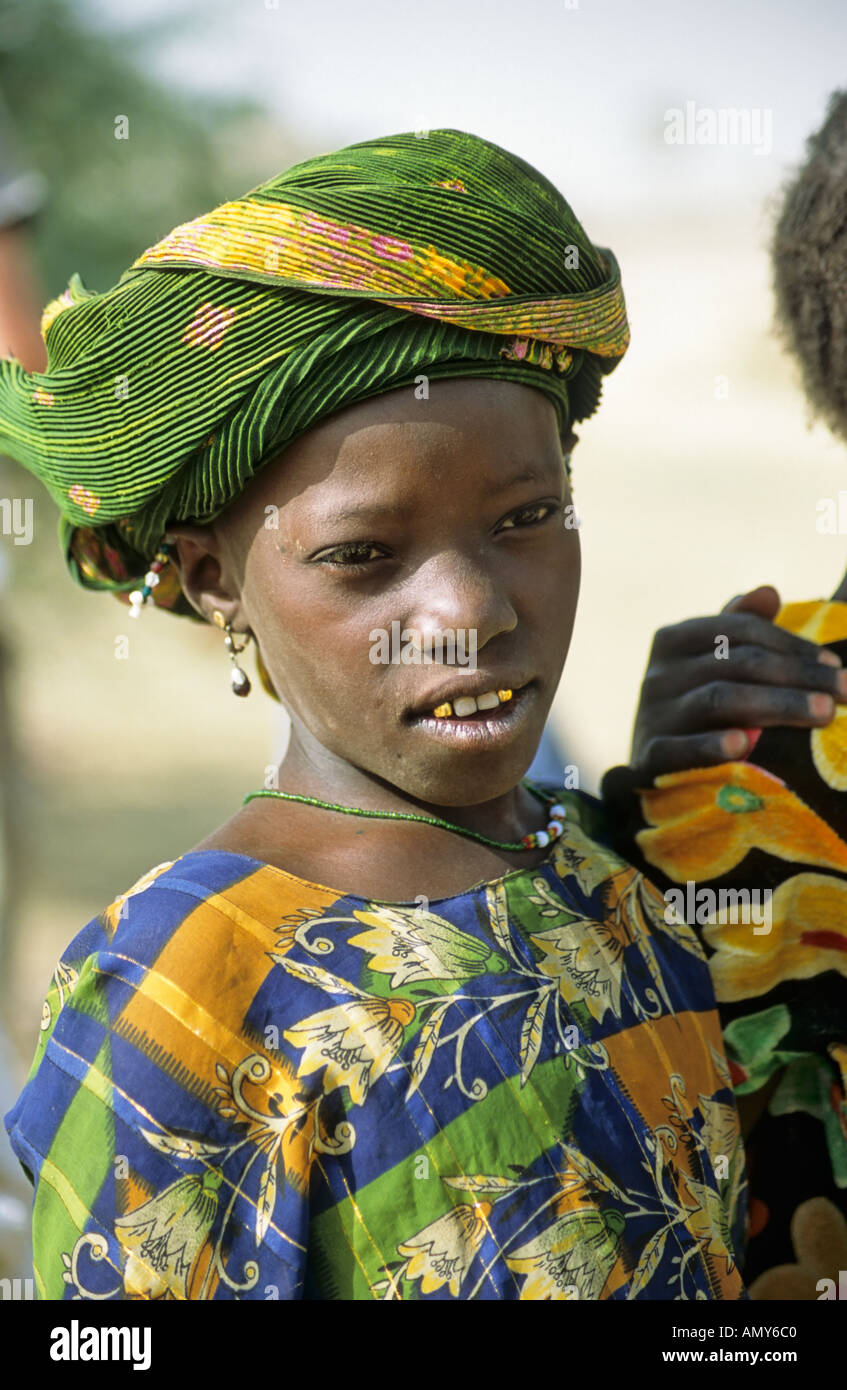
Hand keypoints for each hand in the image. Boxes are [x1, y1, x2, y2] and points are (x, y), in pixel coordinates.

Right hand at [629, 585, 846, 778]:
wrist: (652, 767)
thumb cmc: (693, 710)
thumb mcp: (711, 666)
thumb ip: (739, 630)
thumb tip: (768, 591)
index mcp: (674, 640)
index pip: (739, 630)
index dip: (791, 643)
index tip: (835, 664)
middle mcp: (659, 673)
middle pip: (736, 663)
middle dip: (798, 674)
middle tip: (846, 691)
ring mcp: (652, 714)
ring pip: (719, 699)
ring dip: (778, 705)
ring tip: (824, 713)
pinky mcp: (649, 757)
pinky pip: (680, 749)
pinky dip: (711, 746)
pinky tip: (744, 745)